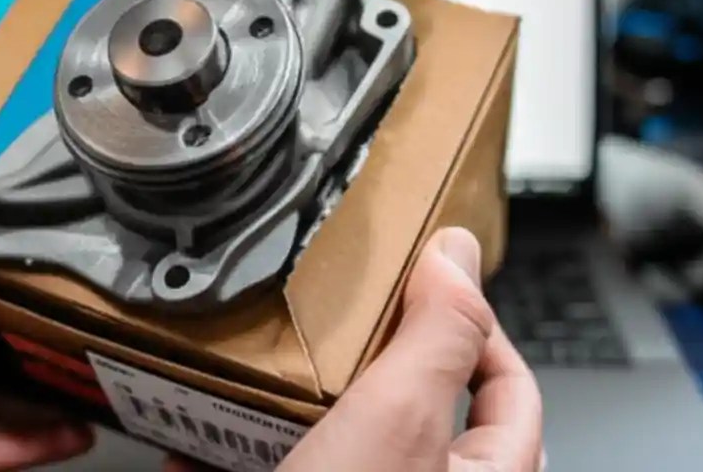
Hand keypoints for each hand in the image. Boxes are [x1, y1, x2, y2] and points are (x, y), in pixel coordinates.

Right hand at [169, 227, 541, 471]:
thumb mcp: (400, 420)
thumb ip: (438, 331)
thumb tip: (459, 252)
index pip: (510, 382)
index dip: (473, 323)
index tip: (423, 284)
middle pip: (415, 406)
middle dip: (360, 359)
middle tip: (329, 324)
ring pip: (335, 444)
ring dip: (283, 407)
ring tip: (250, 371)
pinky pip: (272, 469)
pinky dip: (231, 456)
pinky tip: (192, 447)